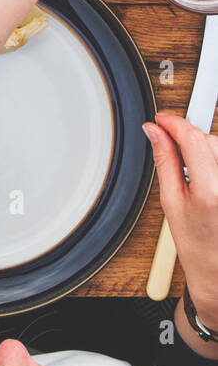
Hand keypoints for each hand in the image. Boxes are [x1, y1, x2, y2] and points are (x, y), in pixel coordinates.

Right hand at [144, 113, 217, 320]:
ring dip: (208, 151)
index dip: (174, 123)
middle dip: (191, 139)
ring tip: (197, 173)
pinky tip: (210, 180)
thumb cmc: (198, 246)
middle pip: (211, 140)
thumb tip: (154, 133)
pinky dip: (215, 164)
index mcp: (211, 191)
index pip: (193, 138)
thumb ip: (164, 161)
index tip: (161, 119)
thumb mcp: (171, 202)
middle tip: (174, 151)